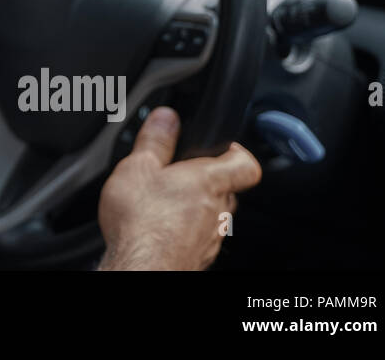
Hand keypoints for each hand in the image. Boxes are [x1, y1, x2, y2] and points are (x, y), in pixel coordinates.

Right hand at [97, 106, 262, 269]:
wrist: (142, 268)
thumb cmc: (142, 221)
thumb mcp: (138, 167)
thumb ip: (155, 140)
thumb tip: (166, 116)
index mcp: (209, 180)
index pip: (246, 164)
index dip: (237, 152)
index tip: (223, 146)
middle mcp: (219, 210)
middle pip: (227, 189)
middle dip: (205, 179)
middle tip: (177, 172)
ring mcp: (212, 236)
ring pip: (213, 214)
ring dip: (194, 205)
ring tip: (163, 201)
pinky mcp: (200, 255)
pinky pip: (200, 235)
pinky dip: (184, 228)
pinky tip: (159, 227)